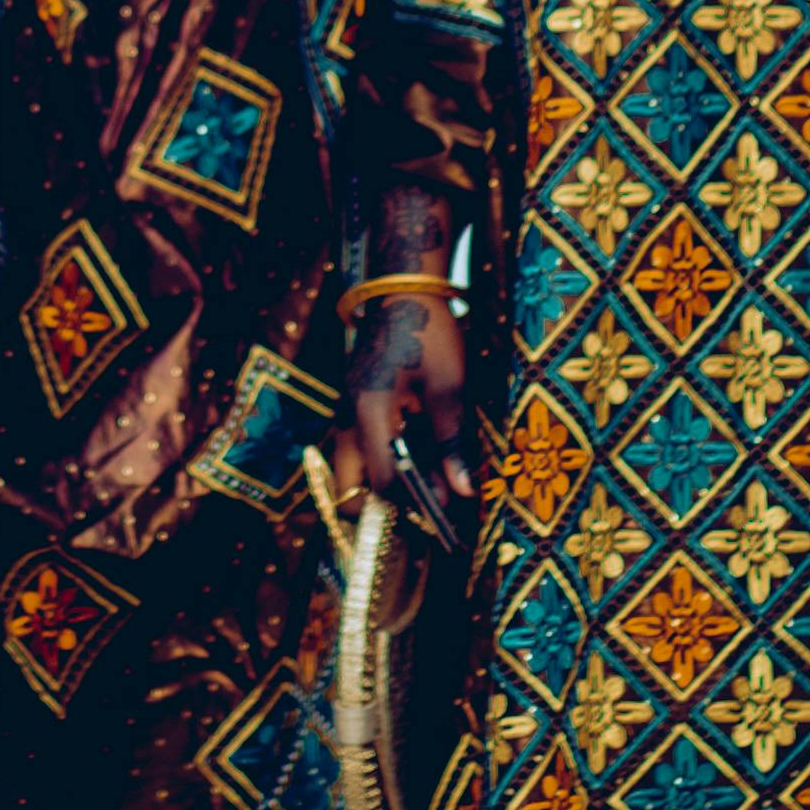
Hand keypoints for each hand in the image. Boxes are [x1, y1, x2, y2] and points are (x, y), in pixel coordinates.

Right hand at [344, 285, 472, 535]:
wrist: (402, 291)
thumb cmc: (430, 333)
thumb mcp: (450, 388)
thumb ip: (453, 443)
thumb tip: (462, 494)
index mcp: (370, 415)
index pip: (383, 483)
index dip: (414, 506)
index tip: (446, 519)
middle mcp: (349, 420)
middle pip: (351, 488)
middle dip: (384, 507)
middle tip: (425, 512)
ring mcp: (347, 414)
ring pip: (352, 472)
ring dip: (384, 486)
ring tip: (426, 488)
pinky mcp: (354, 409)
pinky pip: (360, 451)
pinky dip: (384, 464)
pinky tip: (417, 459)